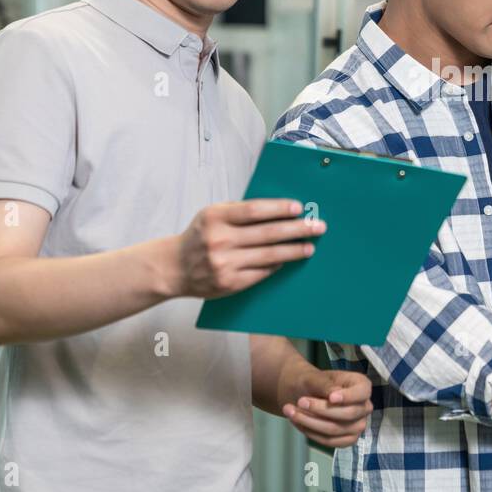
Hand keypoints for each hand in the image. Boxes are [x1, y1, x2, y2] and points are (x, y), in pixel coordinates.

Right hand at [169, 199, 324, 298]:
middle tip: (317, 227)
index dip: (279, 208)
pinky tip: (288, 259)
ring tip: (310, 246)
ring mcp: (225, 263)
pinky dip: (277, 264)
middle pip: (267, 233)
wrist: (174, 267)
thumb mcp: (212, 215)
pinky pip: (261, 272)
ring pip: (269, 255)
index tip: (299, 208)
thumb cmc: (199, 236)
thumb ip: (239, 211)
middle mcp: (220, 240)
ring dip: (294, 250)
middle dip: (297, 230)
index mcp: (216, 217)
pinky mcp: (230, 283)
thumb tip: (280, 210)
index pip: (254, 210)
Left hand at [280, 367, 373, 448]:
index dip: (348, 397)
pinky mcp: (347, 439)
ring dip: (310, 423)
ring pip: (336, 430)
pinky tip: (297, 422)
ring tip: (290, 411)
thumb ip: (324, 385)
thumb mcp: (315, 378)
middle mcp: (364, 406)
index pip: (362, 392)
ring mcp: (357, 425)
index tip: (331, 398)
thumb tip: (334, 395)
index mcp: (362, 385)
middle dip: (321, 410)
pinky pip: (330, 441)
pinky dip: (311, 433)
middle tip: (300, 401)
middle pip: (348, 414)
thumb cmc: (311, 382)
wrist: (302, 395)